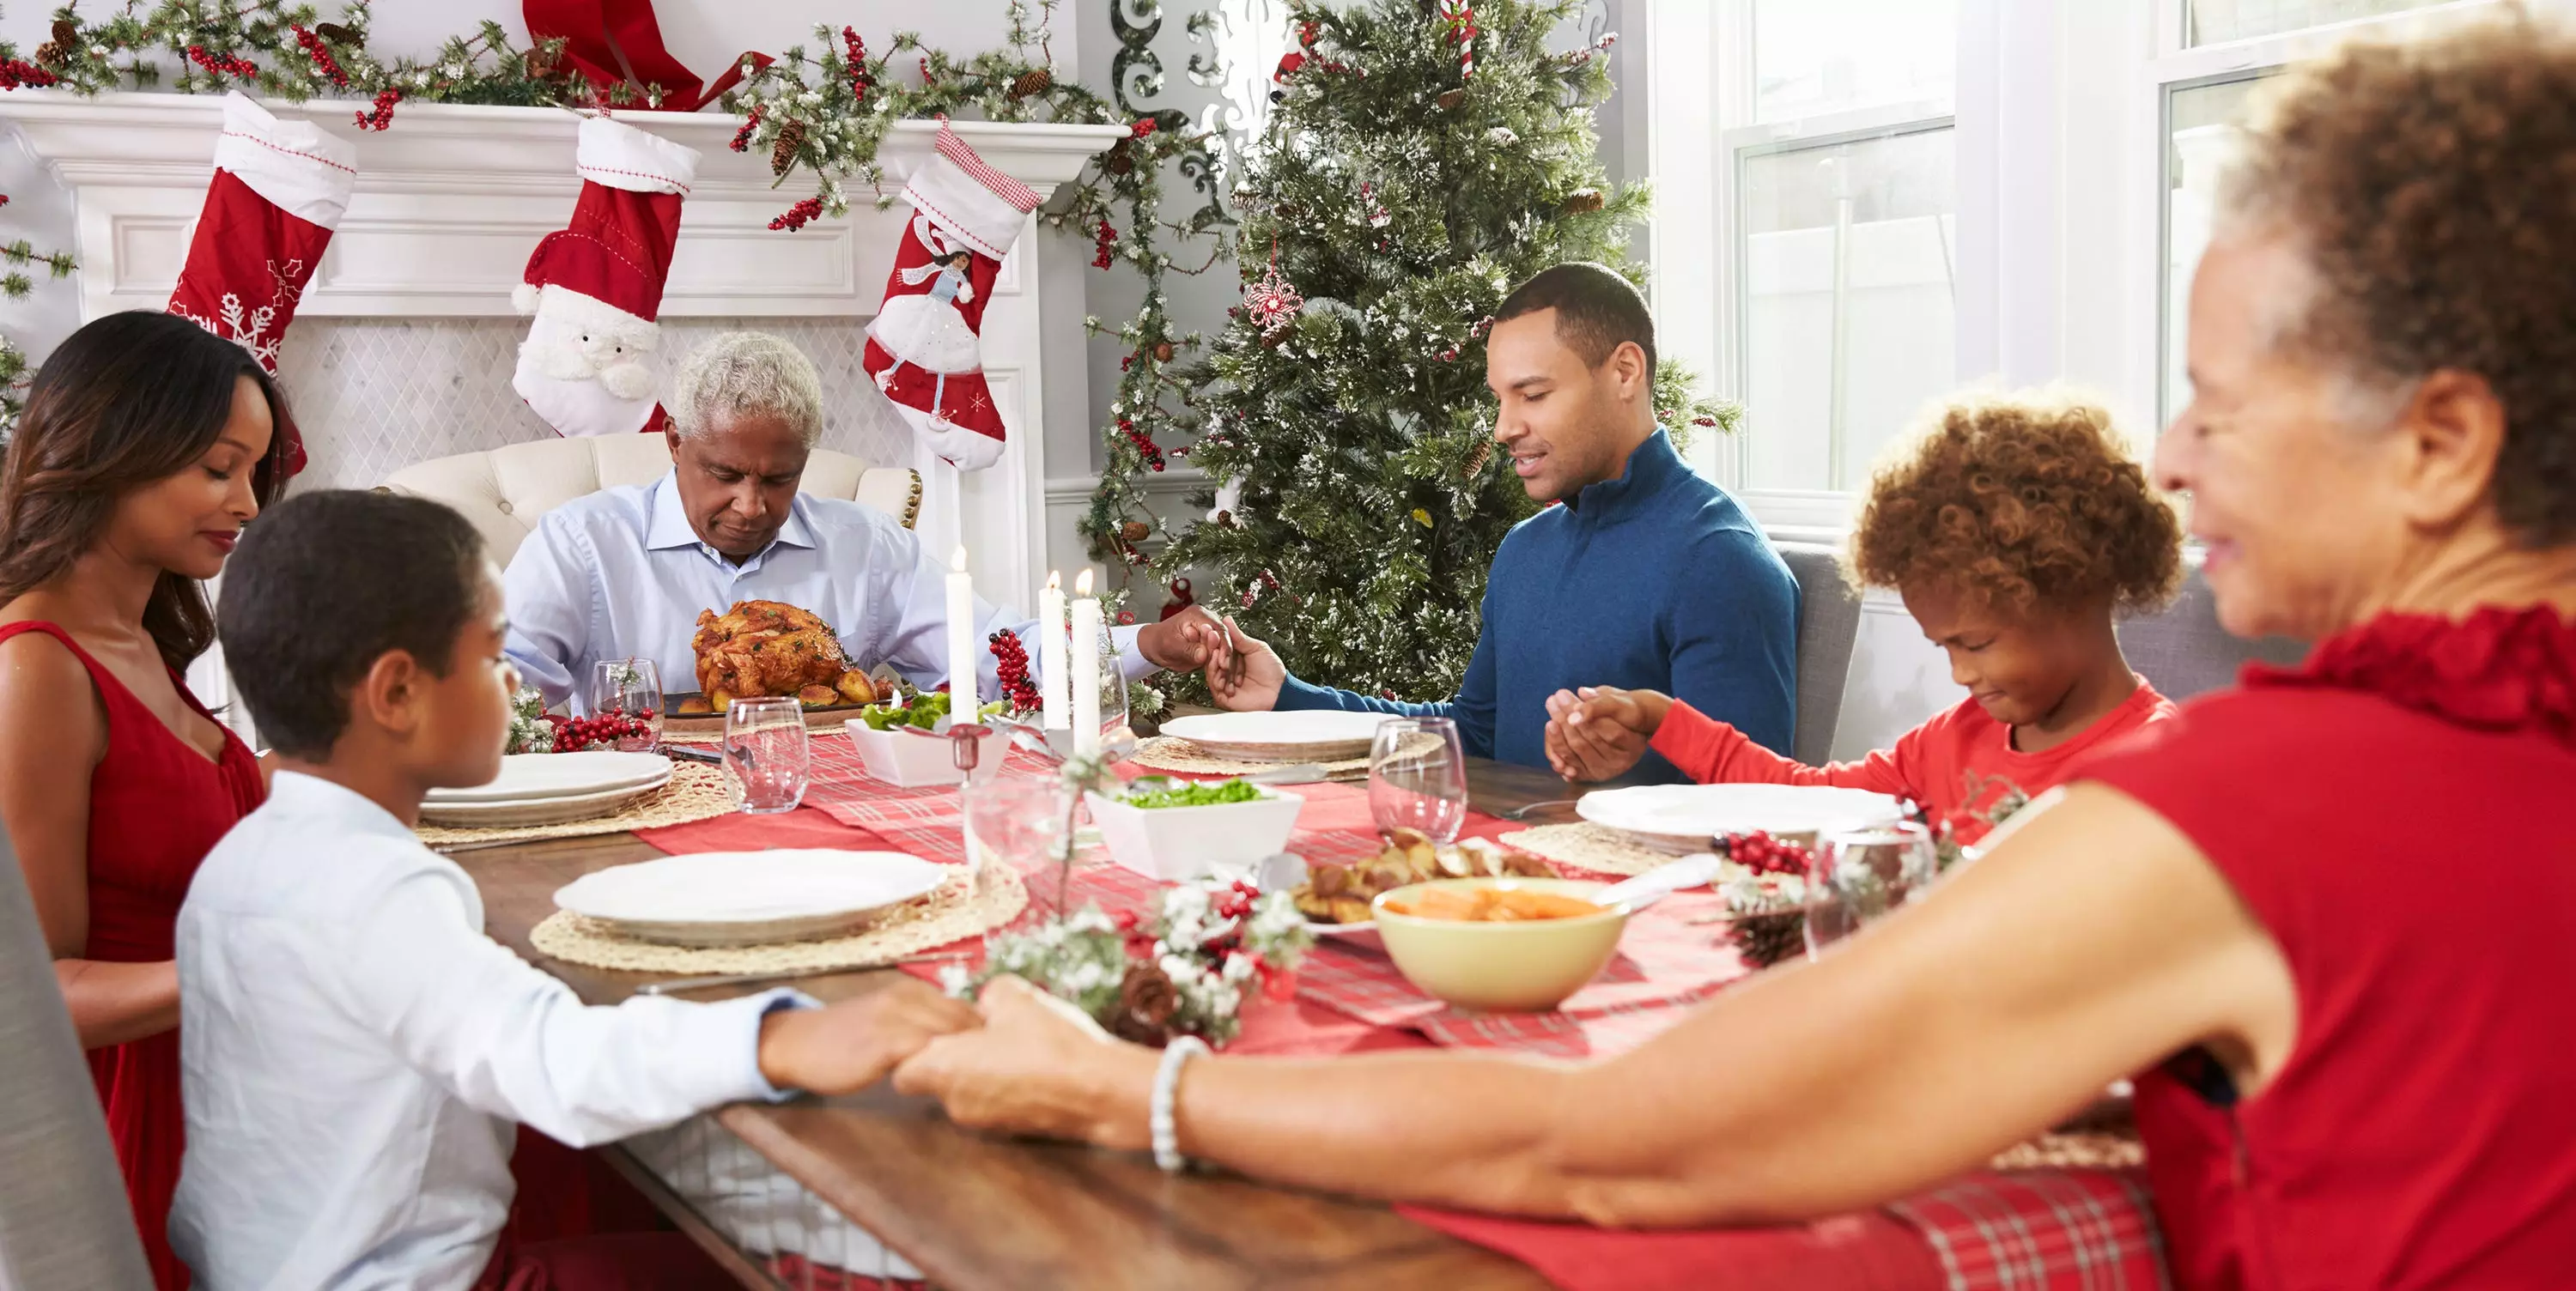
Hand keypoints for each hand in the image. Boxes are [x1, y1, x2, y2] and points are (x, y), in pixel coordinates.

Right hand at [757, 976, 982, 1096]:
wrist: (798, 1043)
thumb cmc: (846, 1037)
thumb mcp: (889, 1018)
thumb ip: (924, 1023)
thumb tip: (968, 1043)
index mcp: (913, 990)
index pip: (968, 1010)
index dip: (985, 1035)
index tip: (994, 1058)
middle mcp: (908, 997)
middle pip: (965, 1021)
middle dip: (982, 1048)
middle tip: (990, 1075)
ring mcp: (895, 1018)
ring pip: (949, 1036)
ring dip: (965, 1058)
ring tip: (972, 1083)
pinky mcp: (883, 1043)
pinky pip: (925, 1053)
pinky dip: (939, 1067)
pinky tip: (942, 1084)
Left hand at [894, 976, 1160, 1150]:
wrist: (1099, 1090)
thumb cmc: (1050, 1042)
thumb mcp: (1016, 997)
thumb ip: (988, 995)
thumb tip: (987, 1002)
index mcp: (943, 1070)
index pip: (902, 1070)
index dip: (917, 1050)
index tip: (944, 1031)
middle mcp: (956, 1103)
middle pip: (936, 1082)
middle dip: (954, 1058)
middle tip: (985, 1033)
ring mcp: (984, 1123)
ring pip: (967, 1094)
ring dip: (981, 1073)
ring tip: (1016, 1048)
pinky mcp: (1011, 1133)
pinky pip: (994, 1105)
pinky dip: (1005, 1088)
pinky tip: (1034, 1067)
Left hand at [1135, 605, 1230, 675]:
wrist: (1154, 646)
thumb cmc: (1159, 641)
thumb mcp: (1171, 645)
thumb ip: (1188, 649)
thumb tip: (1203, 654)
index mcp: (1198, 615)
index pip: (1218, 629)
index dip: (1223, 646)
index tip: (1223, 662)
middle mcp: (1208, 621)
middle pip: (1225, 638)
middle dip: (1226, 655)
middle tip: (1224, 670)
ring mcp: (1209, 634)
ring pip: (1224, 648)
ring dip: (1224, 662)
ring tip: (1221, 677)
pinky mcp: (1209, 645)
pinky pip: (1218, 655)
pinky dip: (1218, 665)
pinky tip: (1218, 676)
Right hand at [1206, 616, 1284, 711]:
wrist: (1279, 691)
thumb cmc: (1271, 671)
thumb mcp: (1255, 648)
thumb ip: (1239, 636)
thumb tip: (1227, 619)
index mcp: (1232, 658)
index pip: (1218, 647)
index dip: (1214, 637)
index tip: (1209, 628)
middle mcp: (1226, 670)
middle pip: (1212, 657)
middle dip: (1211, 645)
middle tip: (1210, 635)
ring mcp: (1223, 683)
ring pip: (1211, 669)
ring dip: (1213, 659)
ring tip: (1216, 650)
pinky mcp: (1222, 696)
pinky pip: (1214, 684)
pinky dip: (1215, 673)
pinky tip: (1219, 664)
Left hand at [1541, 686, 1669, 781]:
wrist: (1625, 733)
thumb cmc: (1621, 712)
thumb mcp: (1618, 700)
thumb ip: (1602, 698)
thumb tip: (1582, 693)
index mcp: (1632, 743)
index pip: (1609, 730)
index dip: (1587, 714)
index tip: (1569, 698)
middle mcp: (1619, 762)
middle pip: (1587, 741)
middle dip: (1566, 718)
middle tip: (1554, 699)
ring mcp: (1602, 772)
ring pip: (1574, 752)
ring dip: (1557, 733)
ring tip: (1548, 713)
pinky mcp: (1588, 776)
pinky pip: (1566, 763)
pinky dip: (1556, 751)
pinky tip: (1550, 735)